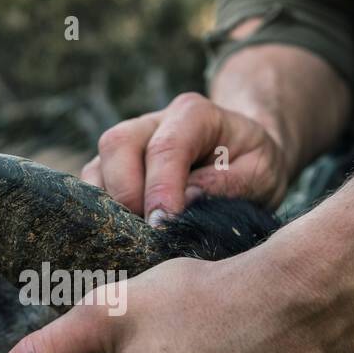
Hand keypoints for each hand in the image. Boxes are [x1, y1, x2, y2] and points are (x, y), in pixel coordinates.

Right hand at [80, 91, 292, 220]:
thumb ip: (229, 184)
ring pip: (96, 166)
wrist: (243, 157)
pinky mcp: (112, 167)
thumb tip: (184, 203)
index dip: (159, 188)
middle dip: (127, 194)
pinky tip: (123, 235)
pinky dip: (100, 213)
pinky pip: (91, 187)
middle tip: (149, 233)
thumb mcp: (263, 173)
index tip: (162, 225)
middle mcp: (153, 121)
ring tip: (136, 238)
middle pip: (117, 145)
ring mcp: (128, 143)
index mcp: (194, 114)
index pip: (165, 147)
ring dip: (109, 207)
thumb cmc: (253, 164)